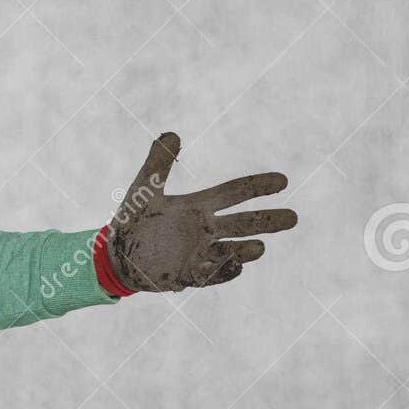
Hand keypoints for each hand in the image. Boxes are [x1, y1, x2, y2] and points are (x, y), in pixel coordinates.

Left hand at [105, 132, 296, 290]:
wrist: (115, 255)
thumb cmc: (132, 221)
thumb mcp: (144, 189)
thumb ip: (158, 163)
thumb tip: (172, 133)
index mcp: (197, 207)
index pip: (234, 193)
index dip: (257, 186)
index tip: (282, 180)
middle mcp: (203, 230)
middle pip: (243, 223)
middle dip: (267, 221)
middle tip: (293, 218)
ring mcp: (198, 254)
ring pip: (231, 251)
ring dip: (245, 250)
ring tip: (259, 248)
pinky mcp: (187, 275)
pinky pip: (210, 275)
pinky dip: (224, 271)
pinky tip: (237, 267)